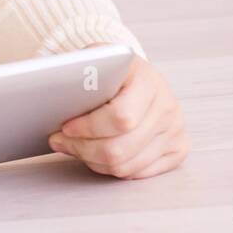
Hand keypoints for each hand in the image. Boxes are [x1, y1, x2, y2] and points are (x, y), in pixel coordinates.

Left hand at [48, 53, 189, 178]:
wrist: (137, 75)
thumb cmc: (108, 68)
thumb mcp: (93, 58)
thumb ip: (77, 72)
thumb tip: (53, 89)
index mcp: (147, 79)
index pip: (121, 117)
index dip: (88, 127)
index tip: (64, 127)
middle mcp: (168, 106)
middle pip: (122, 147)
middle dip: (83, 148)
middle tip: (58, 141)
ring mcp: (176, 129)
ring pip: (127, 165)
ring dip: (92, 161)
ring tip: (71, 148)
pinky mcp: (179, 149)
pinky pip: (139, 173)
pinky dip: (110, 169)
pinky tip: (93, 155)